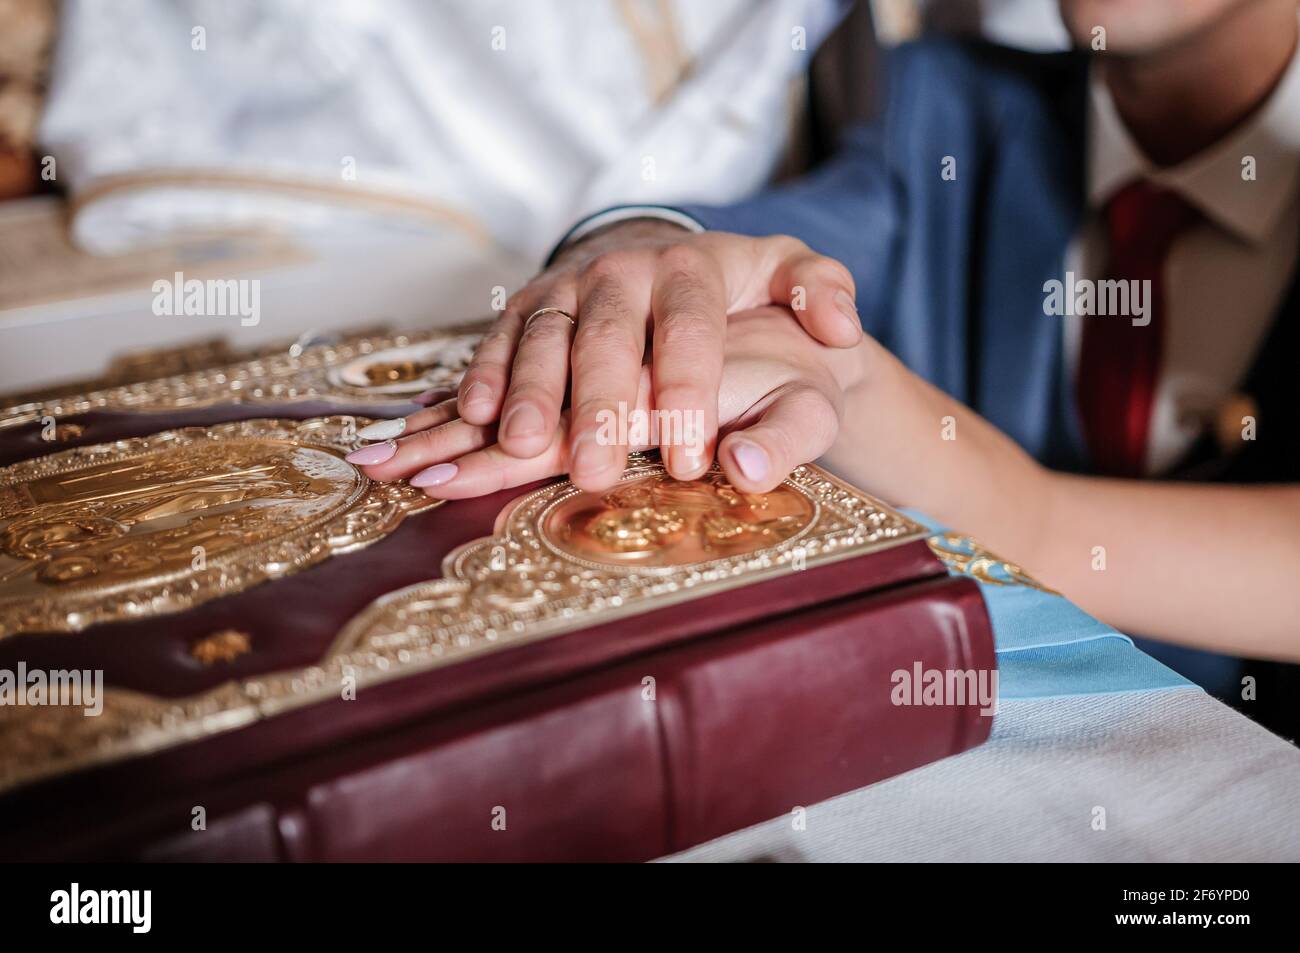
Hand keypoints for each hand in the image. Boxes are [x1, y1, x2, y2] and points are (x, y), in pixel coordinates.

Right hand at [351, 306, 870, 498]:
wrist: (674, 261)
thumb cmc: (738, 288)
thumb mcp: (792, 276)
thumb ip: (822, 293)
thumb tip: (837, 329)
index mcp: (691, 268)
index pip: (689, 329)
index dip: (688, 392)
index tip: (692, 460)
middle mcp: (623, 270)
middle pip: (608, 336)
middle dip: (598, 403)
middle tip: (594, 468)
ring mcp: (570, 287)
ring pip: (545, 337)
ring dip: (527, 391)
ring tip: (519, 445)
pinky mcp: (531, 305)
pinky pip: (500, 338)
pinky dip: (483, 375)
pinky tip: (471, 417)